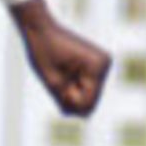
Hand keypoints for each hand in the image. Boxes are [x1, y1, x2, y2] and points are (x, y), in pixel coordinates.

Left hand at [11, 0, 111, 117]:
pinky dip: (73, 87)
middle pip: (91, 101)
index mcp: (97, 66)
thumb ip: (69, 103)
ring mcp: (103, 64)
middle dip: (71, 97)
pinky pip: (87, 88)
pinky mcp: (97, 65)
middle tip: (58, 79)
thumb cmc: (43, 53)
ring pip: (89, 97)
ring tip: (61, 76)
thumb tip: (85, 116)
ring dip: (71, 93)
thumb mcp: (53, 84)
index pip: (87, 102)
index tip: (58, 83)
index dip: (68, 100)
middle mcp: (105, 64)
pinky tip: (65, 74)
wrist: (41, 30)